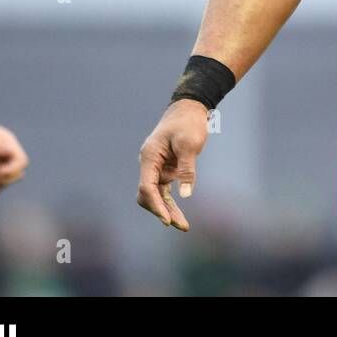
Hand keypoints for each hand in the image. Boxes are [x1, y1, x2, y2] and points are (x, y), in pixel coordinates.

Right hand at [137, 99, 208, 231]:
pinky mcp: (164, 170)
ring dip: (168, 210)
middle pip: (148, 195)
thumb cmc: (189, 124)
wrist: (189, 110)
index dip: (155, 205)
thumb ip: (187, 169)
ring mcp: (156, 168)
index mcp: (150, 157)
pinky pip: (164, 191)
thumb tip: (185, 195)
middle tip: (181, 226)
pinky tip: (179, 215)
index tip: (167, 220)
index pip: (146, 187)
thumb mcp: (190, 145)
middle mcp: (149, 164)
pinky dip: (171, 202)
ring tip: (184, 226)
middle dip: (162, 212)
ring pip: (156, 196)